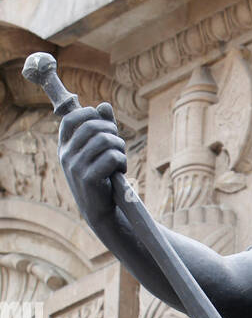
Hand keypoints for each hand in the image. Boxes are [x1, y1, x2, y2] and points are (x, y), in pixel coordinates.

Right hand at [58, 102, 126, 229]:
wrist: (101, 212)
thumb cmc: (101, 179)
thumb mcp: (97, 152)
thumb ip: (101, 129)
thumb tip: (104, 105)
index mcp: (64, 148)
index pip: (69, 119)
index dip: (87, 113)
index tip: (102, 119)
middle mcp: (66, 156)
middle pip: (92, 127)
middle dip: (112, 131)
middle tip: (119, 144)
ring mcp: (75, 168)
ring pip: (104, 140)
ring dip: (119, 147)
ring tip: (121, 158)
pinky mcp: (89, 179)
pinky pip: (111, 157)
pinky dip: (122, 161)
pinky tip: (121, 170)